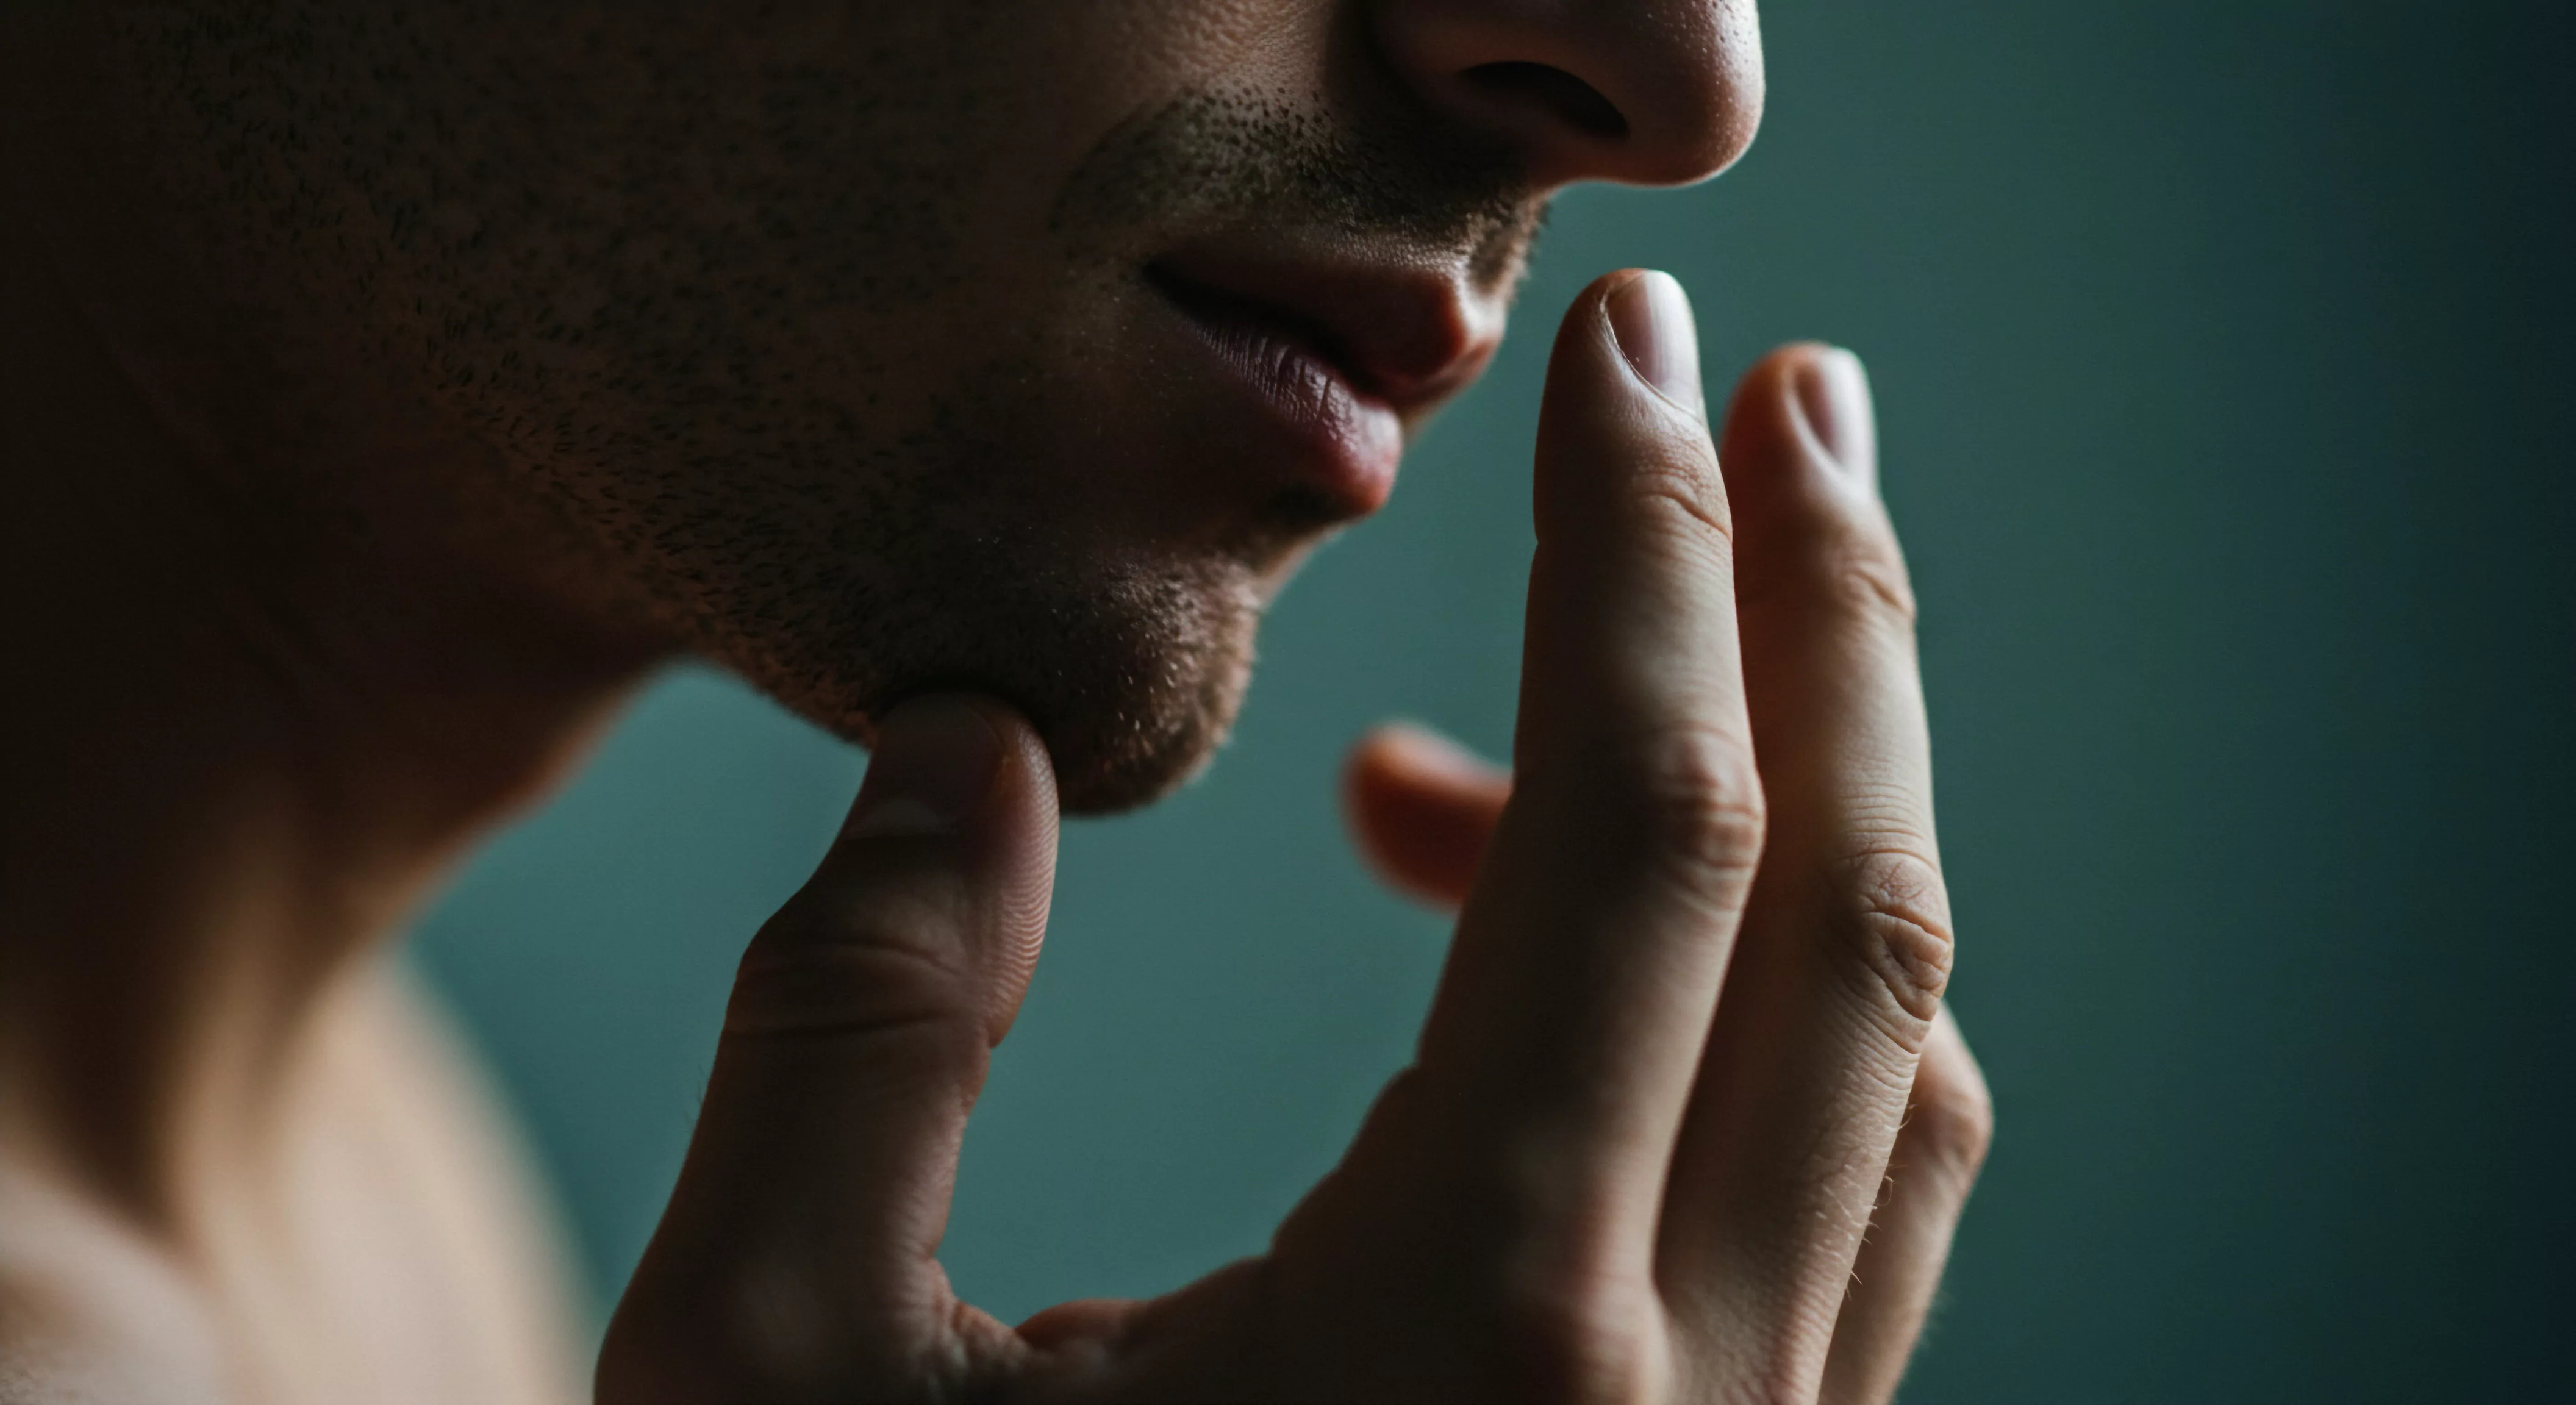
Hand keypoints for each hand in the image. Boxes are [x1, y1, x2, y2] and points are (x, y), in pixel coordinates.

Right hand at [599, 269, 1991, 1404]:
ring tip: (1632, 652)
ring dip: (1808, 810)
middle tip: (1780, 401)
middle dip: (1826, 615)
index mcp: (1475, 1354)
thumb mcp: (765, 1384)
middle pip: (1848, 916)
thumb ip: (859, 1025)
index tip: (1627, 361)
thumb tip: (959, 745)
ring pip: (1885, 1066)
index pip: (1639, 833)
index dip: (1643, 554)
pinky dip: (1764, 1012)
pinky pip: (1838, 1208)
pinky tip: (1579, 946)